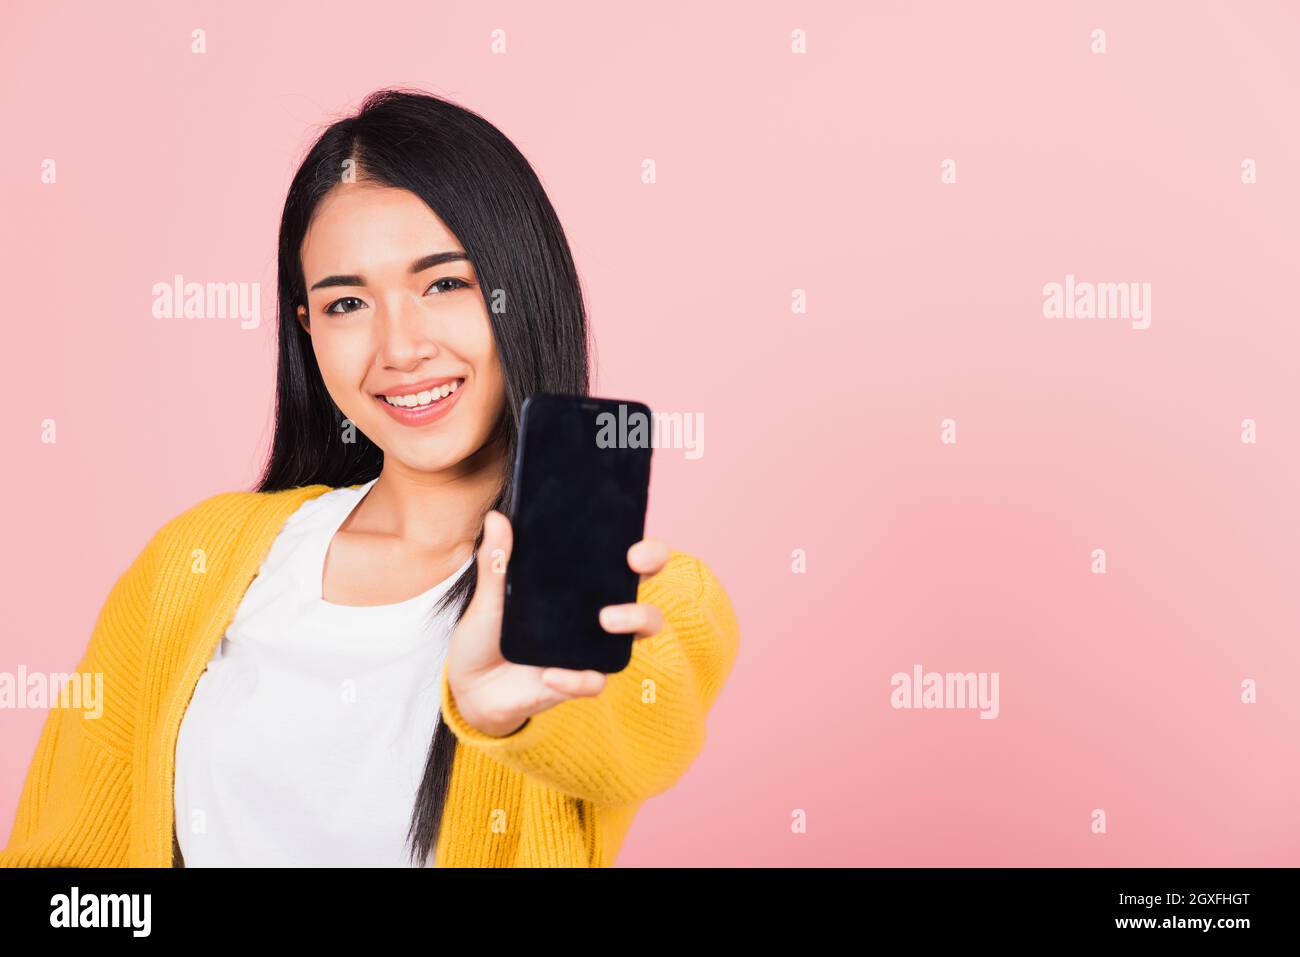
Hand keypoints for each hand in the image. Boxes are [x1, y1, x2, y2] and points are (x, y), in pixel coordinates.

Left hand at [444, 510, 671, 736]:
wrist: (471, 686)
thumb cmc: (487, 633)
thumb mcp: (489, 596)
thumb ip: (496, 561)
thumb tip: (496, 517)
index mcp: (582, 585)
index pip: (626, 561)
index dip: (646, 550)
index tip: (634, 547)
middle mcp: (598, 612)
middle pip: (646, 584)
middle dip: (652, 572)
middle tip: (634, 566)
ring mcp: (595, 647)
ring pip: (641, 632)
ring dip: (634, 619)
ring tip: (606, 620)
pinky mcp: (582, 679)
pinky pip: (594, 680)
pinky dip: (577, 679)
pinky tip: (550, 674)